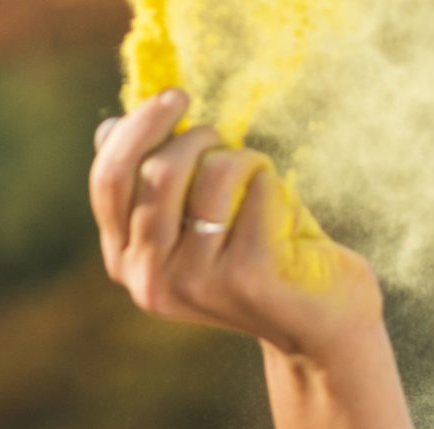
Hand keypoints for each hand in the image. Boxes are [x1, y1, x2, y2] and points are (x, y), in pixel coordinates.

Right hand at [87, 89, 382, 361]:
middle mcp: (150, 279)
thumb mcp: (198, 216)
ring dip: (242, 159)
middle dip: (193, 135)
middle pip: (154, 171)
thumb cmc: (261, 257)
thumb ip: (157, 181)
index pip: (109, 181)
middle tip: (221, 134)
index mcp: (127, 262)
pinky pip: (256, 187)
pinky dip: (274, 182)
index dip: (136, 129)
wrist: (324, 325)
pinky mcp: (245, 274)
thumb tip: (109, 127)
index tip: (174, 97)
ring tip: (261, 182)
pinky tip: (286, 216)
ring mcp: (196, 281)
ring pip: (208, 173)